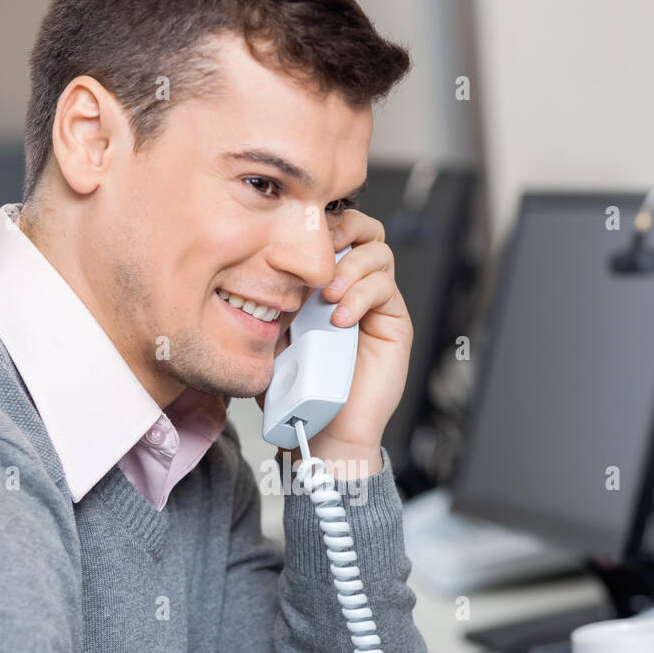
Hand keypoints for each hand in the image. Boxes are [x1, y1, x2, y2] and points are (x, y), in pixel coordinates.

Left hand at [258, 206, 411, 478]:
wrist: (320, 429)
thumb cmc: (294, 389)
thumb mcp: (271, 334)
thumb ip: (272, 298)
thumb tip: (259, 259)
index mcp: (324, 283)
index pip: (333, 233)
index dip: (321, 223)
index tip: (296, 233)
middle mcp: (354, 287)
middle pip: (365, 230)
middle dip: (345, 229)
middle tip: (323, 248)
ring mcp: (376, 304)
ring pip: (378, 254)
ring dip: (351, 268)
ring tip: (329, 297)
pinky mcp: (394, 323)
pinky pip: (385, 290)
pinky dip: (362, 296)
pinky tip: (341, 319)